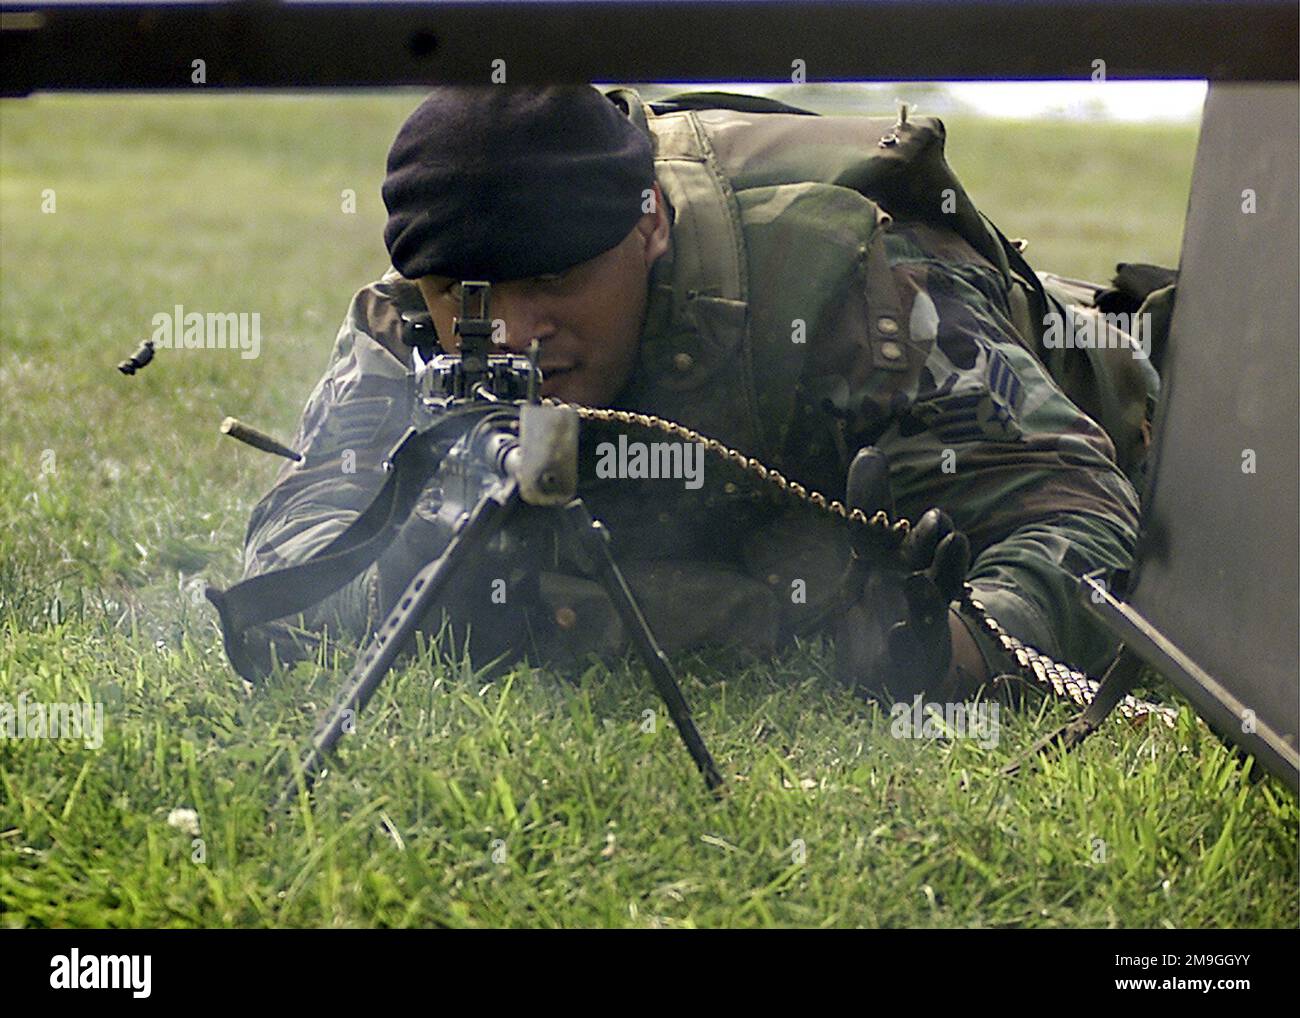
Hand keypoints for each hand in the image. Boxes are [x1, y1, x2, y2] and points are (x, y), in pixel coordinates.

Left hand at [833, 448, 970, 699]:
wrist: (909, 667)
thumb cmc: (887, 599)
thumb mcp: (870, 553)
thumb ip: (869, 506)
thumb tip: (869, 451)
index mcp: (906, 561)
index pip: (905, 535)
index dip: (912, 521)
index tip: (918, 500)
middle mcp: (919, 591)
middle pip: (930, 568)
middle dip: (935, 551)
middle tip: (942, 529)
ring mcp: (919, 628)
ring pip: (928, 610)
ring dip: (926, 594)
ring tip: (916, 582)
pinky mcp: (911, 664)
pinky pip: (909, 656)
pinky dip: (903, 645)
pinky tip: (896, 635)